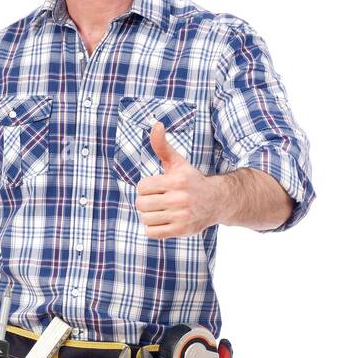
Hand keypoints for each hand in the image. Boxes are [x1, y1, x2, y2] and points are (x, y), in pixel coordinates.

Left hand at [135, 121, 225, 239]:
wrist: (216, 202)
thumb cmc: (191, 181)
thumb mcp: (178, 162)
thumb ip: (163, 146)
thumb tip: (155, 124)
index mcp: (177, 181)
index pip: (142, 187)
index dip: (145, 188)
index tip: (154, 188)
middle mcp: (180, 199)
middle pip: (141, 204)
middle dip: (145, 202)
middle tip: (156, 201)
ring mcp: (181, 216)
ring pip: (146, 219)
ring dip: (149, 216)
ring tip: (160, 211)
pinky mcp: (181, 230)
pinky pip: (152, 233)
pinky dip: (153, 228)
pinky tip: (162, 221)